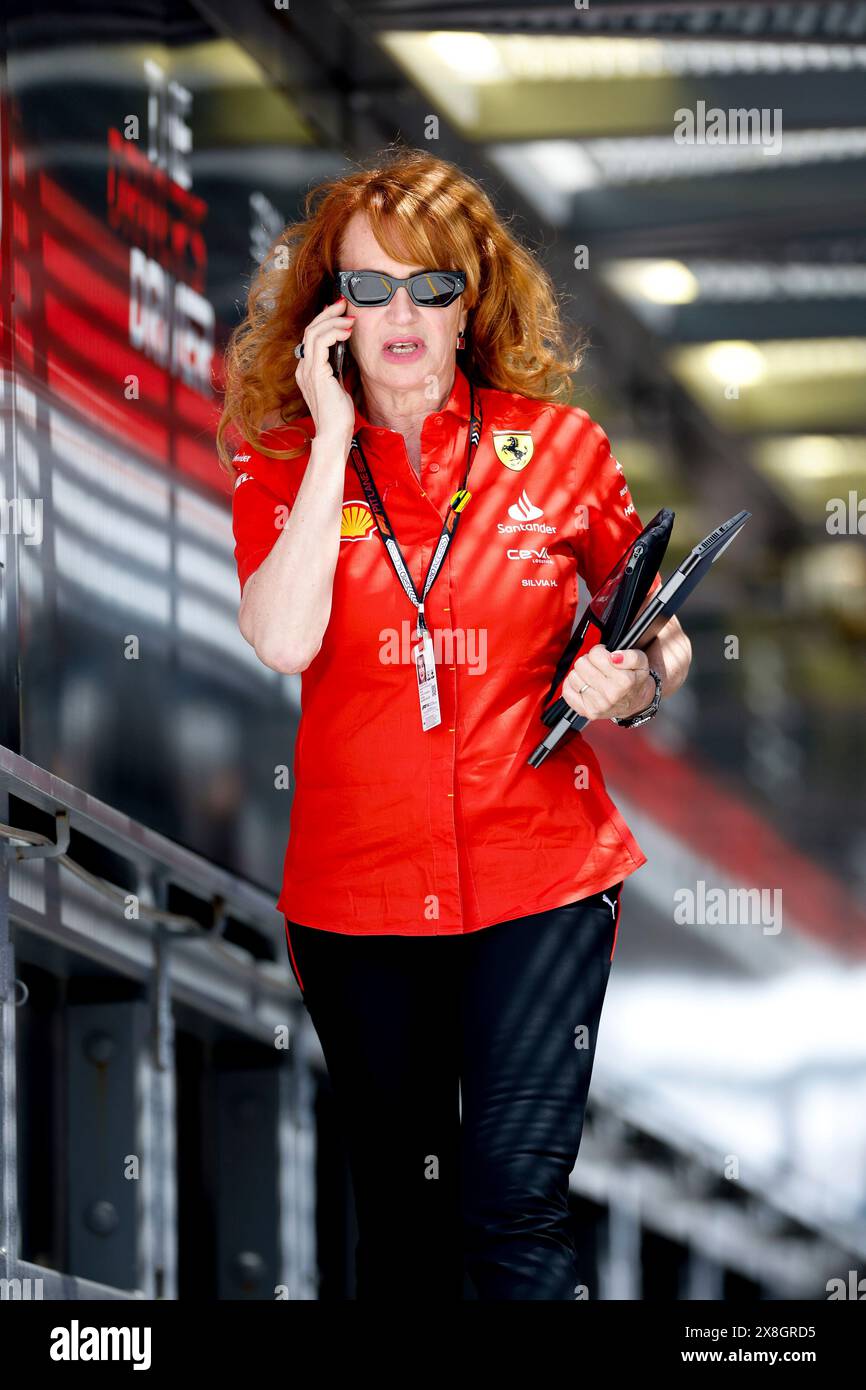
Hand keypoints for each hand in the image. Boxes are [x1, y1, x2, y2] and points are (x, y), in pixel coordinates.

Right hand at [294, 295, 355, 442]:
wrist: (334, 434)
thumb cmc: (339, 415)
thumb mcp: (339, 385)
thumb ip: (338, 368)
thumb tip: (345, 350)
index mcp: (308, 370)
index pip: (312, 337)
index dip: (325, 321)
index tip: (341, 313)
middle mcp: (303, 368)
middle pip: (310, 329)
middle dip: (328, 313)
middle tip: (344, 304)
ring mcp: (307, 370)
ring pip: (313, 332)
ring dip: (333, 321)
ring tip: (350, 318)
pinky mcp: (316, 373)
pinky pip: (320, 343)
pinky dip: (334, 332)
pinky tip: (347, 332)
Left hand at [561, 643, 656, 721]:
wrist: (635, 704)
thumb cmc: (635, 682)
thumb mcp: (641, 663)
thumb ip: (631, 656)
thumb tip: (614, 656)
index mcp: (624, 681)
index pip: (596, 654)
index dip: (599, 651)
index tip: (605, 656)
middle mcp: (610, 694)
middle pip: (581, 664)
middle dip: (589, 661)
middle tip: (598, 666)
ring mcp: (597, 705)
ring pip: (573, 676)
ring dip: (581, 673)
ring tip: (592, 676)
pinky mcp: (587, 711)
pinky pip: (567, 692)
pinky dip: (572, 685)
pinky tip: (584, 684)